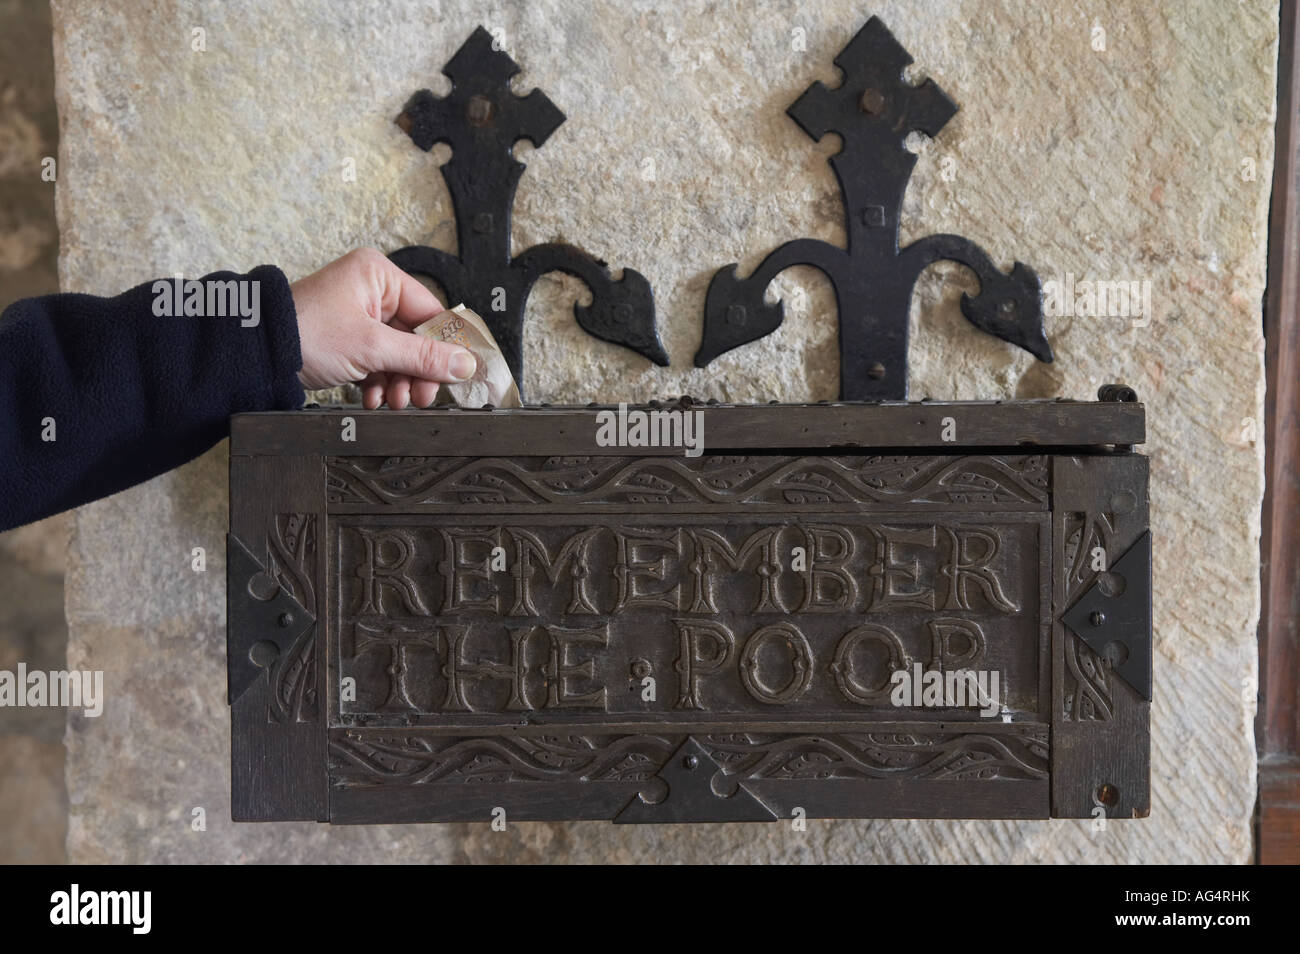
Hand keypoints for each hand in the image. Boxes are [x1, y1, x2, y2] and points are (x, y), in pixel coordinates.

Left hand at [290, 247, 476, 408]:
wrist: (256, 355)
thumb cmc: (303, 332)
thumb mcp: (372, 347)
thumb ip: (422, 357)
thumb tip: (464, 363)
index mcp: (379, 276)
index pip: (430, 312)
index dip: (446, 346)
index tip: (461, 372)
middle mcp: (370, 291)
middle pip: (415, 338)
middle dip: (417, 372)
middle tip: (423, 397)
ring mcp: (358, 317)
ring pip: (397, 354)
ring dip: (399, 383)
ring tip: (394, 402)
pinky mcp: (346, 340)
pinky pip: (377, 362)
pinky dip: (378, 384)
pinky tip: (373, 399)